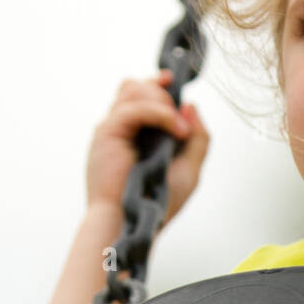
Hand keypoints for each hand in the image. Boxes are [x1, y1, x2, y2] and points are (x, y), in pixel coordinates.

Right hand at [85, 69, 209, 230]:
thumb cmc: (157, 203)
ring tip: (178, 128)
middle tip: (178, 120)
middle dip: (161, 92)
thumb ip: (196, 137)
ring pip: (133, 89)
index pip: (138, 94)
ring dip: (162, 101)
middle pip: (134, 85)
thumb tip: (191, 106)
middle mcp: (120, 128)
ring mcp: (112, 129)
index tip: (173, 82)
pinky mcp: (107, 132)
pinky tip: (175, 130)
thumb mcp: (189, 168)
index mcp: (133, 134)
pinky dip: (159, 113)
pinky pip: (135, 108)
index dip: (156, 83)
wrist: (133, 222)